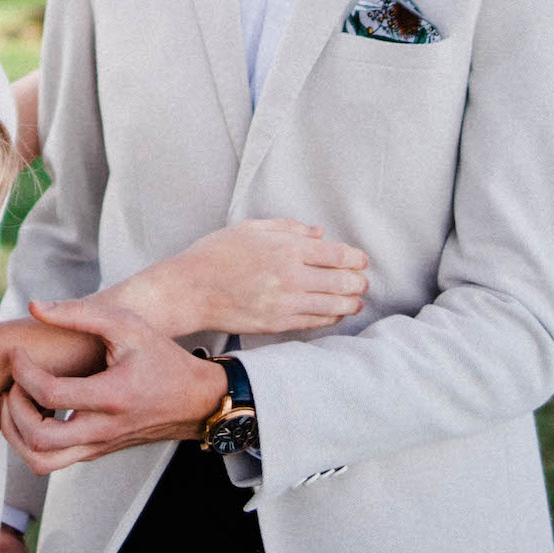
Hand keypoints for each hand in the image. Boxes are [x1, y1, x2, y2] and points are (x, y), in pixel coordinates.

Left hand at [0, 297, 228, 473]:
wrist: (195, 400)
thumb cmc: (161, 358)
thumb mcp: (127, 324)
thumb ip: (79, 312)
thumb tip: (34, 306)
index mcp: (112, 396)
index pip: (50, 394)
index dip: (23, 371)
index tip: (17, 352)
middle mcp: (104, 429)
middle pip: (38, 439)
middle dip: (13, 409)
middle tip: (13, 382)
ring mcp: (98, 446)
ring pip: (41, 461)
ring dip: (17, 434)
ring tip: (17, 402)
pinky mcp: (95, 452)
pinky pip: (53, 459)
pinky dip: (32, 439)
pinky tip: (37, 408)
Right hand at [109, 218, 369, 336]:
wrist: (190, 290)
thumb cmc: (216, 254)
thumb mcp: (250, 228)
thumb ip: (288, 228)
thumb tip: (318, 232)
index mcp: (287, 249)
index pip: (338, 255)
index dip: (356, 259)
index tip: (361, 261)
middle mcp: (292, 277)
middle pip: (343, 282)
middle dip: (359, 282)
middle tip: (362, 281)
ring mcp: (286, 304)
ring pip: (334, 306)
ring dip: (351, 303)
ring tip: (356, 300)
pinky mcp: (278, 324)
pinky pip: (315, 322)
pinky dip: (331, 318)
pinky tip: (335, 313)